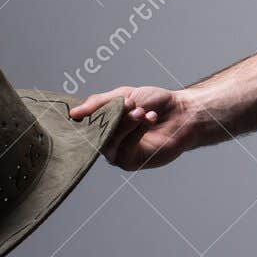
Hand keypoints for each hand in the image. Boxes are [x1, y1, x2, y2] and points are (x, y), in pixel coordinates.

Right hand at [68, 86, 201, 169]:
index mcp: (102, 124)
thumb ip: (98, 102)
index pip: (83, 123)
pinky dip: (136, 131)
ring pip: (109, 141)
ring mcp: (117, 153)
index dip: (88, 113)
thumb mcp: (124, 95)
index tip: (100, 103)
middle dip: (113, 116)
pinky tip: (150, 118)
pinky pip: (124, 148)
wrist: (182, 112)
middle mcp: (106, 140)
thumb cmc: (155, 102)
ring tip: (141, 111)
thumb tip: (73, 113)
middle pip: (95, 132)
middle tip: (129, 103)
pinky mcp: (130, 162)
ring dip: (126, 124)